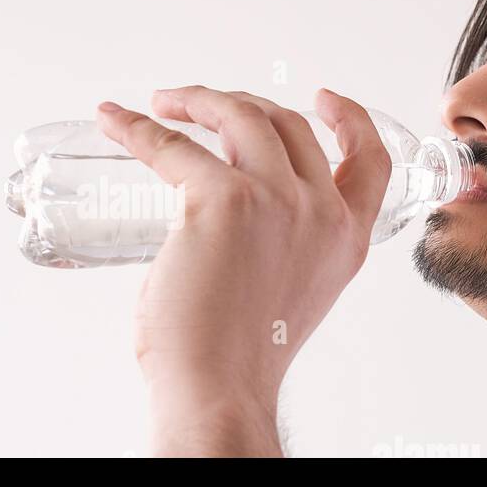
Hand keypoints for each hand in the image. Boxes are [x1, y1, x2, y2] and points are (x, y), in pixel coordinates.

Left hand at [96, 86, 390, 455]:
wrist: (217, 388)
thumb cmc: (235, 356)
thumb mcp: (287, 292)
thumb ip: (282, 247)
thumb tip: (233, 218)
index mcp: (345, 239)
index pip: (369, 160)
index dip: (349, 120)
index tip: (322, 97)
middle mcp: (321, 212)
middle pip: (288, 125)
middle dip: (240, 105)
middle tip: (197, 106)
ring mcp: (276, 200)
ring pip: (240, 117)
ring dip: (197, 101)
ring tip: (162, 104)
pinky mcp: (223, 199)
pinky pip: (174, 146)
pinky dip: (139, 129)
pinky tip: (117, 121)